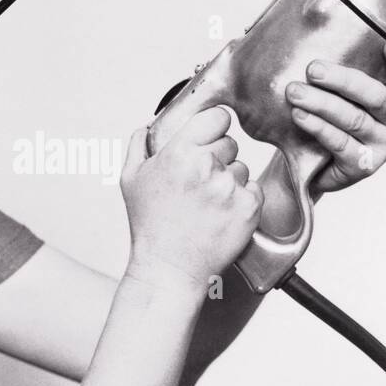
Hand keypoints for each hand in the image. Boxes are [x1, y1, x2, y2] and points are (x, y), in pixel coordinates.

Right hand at [121, 107, 263, 292]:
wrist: (169, 268)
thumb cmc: (150, 227)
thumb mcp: (131, 179)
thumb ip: (139, 144)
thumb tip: (149, 126)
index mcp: (180, 153)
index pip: (218, 117)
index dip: (214, 125)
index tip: (211, 134)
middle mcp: (207, 167)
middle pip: (230, 143)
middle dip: (217, 158)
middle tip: (199, 182)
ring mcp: (231, 189)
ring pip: (241, 168)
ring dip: (229, 181)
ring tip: (207, 204)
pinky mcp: (249, 209)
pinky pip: (254, 190)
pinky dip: (242, 200)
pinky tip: (221, 215)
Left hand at [283, 40, 385, 192]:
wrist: (309, 162)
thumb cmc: (327, 115)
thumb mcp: (339, 88)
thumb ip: (343, 64)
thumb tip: (316, 27)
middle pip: (378, 96)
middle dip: (343, 81)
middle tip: (313, 69)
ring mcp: (384, 144)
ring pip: (354, 119)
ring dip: (321, 103)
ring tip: (295, 92)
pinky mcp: (365, 166)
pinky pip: (340, 142)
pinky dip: (318, 127)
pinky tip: (300, 115)